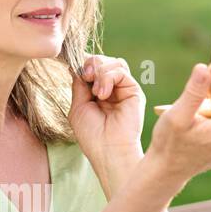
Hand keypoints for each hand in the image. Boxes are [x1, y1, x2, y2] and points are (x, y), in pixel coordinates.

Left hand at [68, 53, 145, 171]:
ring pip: (114, 62)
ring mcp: (124, 90)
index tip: (77, 72)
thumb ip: (79, 85)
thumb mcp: (78, 106)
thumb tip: (76, 66)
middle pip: (104, 61)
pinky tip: (102, 94)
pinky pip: (121, 70)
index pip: (93, 68)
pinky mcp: (134, 91)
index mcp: (97, 94)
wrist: (108, 150)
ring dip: (100, 71)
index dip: (84, 64)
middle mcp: (112, 90)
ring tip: (95, 91)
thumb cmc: (92, 134)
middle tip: (86, 77)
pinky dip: (107, 78)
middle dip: (91, 64)